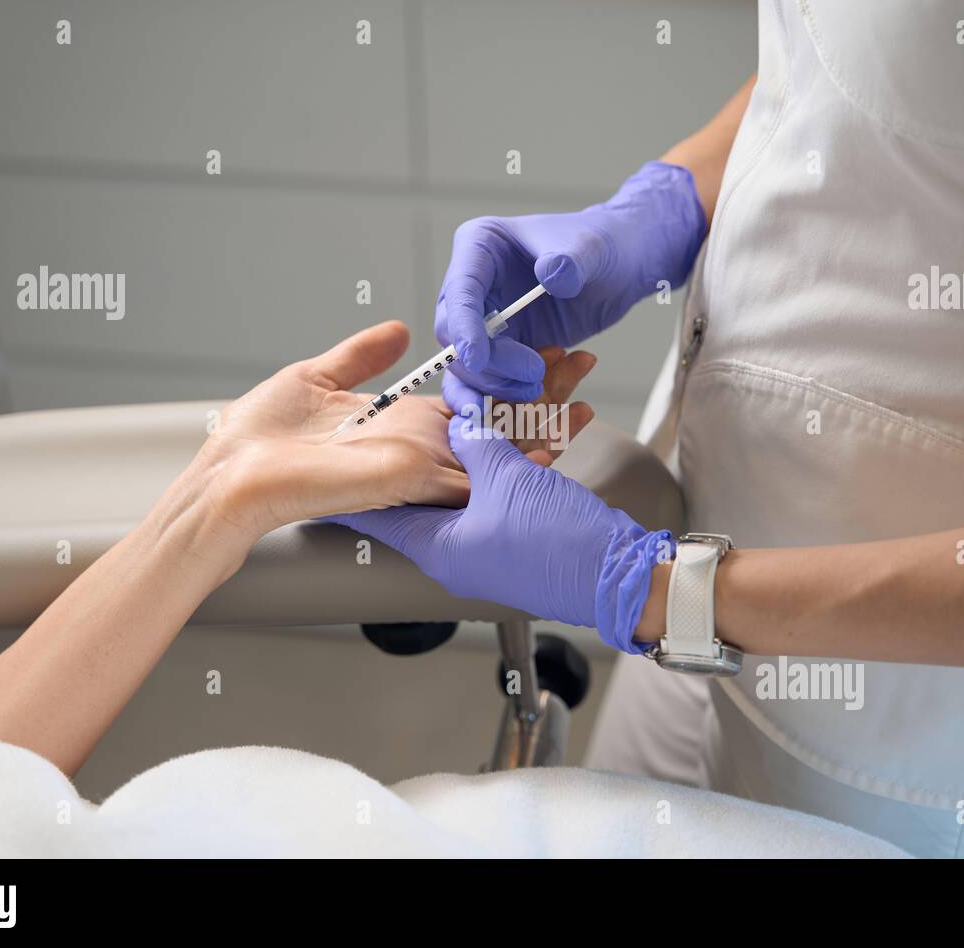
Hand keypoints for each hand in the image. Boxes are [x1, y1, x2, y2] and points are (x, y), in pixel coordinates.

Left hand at [182, 322, 599, 570]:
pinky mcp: (414, 480)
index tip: (537, 352)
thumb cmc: (259, 442)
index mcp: (397, 433)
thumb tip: (395, 330)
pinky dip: (522, 440)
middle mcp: (416, 455)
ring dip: (543, 406)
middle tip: (573, 357)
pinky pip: (480, 464)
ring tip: (578, 369)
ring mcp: (419, 472)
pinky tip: (558, 417)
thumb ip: (361, 357)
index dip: (505, 378)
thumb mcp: (317, 379)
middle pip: (493, 423)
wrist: (232, 478)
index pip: (467, 406)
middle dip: (539, 390)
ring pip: (497, 440)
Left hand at [327, 414, 670, 653]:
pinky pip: (520, 479)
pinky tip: (556, 413)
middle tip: (432, 395)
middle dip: (450, 428)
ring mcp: (494, 536)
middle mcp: (460, 544)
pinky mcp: (527, 527)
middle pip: (438, 478)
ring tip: (527, 384)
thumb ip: (476, 440)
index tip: (340, 449)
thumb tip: (456, 416)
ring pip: (489, 470)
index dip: (363, 474)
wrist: (622, 578)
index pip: (382, 508)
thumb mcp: (507, 480)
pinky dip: (535, 447)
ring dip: (509, 426)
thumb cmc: (558, 547)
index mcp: (439, 545)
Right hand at [436, 161, 705, 400]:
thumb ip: (571, 259)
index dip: (463, 327)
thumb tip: (551, 275)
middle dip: (486, 364)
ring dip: (496, 386)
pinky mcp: (500, 347)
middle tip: (533, 376)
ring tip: (538, 390)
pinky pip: (489, 380)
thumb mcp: (591, 248)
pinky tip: (533, 404)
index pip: (460, 291)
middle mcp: (472, 284)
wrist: (620, 267)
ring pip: (467, 365)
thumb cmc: (602, 245)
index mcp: (480, 246)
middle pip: (453, 334)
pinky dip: (504, 398)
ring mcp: (482, 318)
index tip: (476, 359)